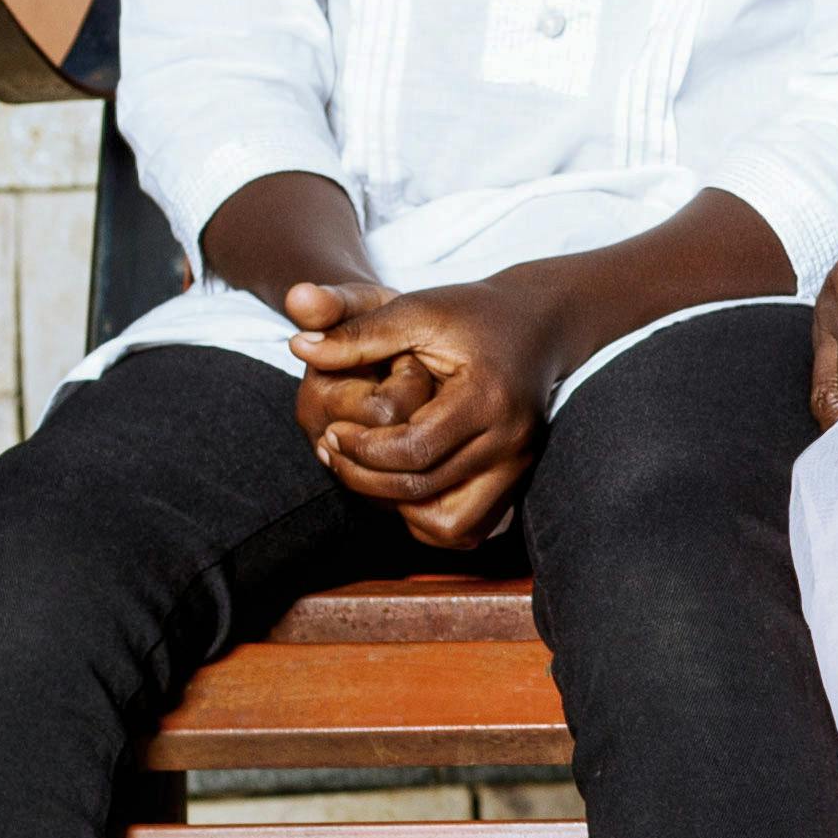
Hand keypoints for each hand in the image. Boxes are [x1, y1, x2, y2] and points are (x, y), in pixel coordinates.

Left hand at [287, 276, 555, 549]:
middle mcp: (511, 442)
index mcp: (487, 399)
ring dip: (399, 508)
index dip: (362, 450)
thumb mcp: (415, 310)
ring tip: (369, 470)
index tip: (332, 429)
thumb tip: (299, 347)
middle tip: (334, 448)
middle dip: (365, 478)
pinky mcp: (518, 478)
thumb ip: (358, 333)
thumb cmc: (470, 312)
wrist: (538, 323)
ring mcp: (520, 465)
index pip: (413, 451)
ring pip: (450, 525)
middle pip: (423, 490)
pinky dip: (429, 516)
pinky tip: (403, 479)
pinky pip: (468, 528)